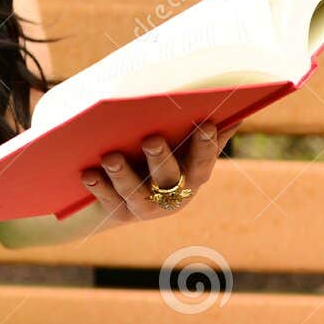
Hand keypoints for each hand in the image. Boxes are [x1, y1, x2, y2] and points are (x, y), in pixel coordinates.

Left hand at [79, 120, 239, 225]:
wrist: (129, 197)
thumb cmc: (164, 160)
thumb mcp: (185, 150)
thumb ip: (209, 135)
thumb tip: (235, 110)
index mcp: (193, 176)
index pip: (203, 161)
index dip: (206, 145)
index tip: (205, 123)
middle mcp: (173, 196)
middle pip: (168, 178)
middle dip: (160, 158)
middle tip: (151, 138)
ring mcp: (146, 207)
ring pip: (135, 193)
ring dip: (123, 175)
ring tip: (110, 156)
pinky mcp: (120, 213)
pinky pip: (108, 201)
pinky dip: (99, 187)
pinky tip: (88, 173)